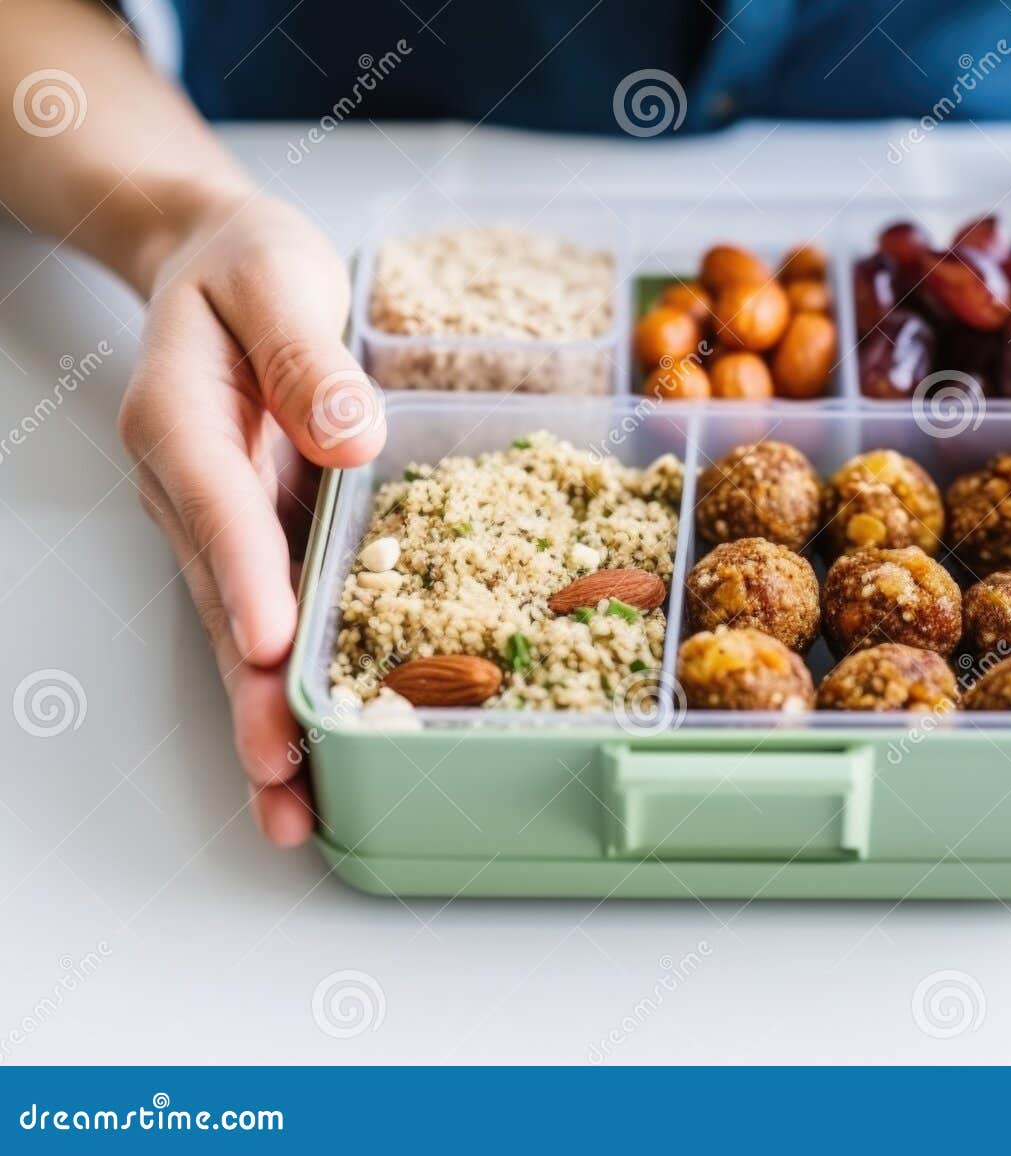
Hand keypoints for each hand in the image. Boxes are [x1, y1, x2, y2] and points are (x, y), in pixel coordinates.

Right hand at [117, 193, 384, 845]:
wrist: (217, 264)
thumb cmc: (248, 263)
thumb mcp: (276, 277)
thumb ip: (305, 353)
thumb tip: (353, 436)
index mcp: (183, 419)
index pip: (214, 504)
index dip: (242, 575)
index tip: (265, 644)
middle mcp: (189, 487)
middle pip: (218, 600)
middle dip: (247, 694)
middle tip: (279, 777)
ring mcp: (219, 522)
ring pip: (237, 630)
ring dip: (262, 719)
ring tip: (293, 812)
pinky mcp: (257, 537)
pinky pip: (270, 617)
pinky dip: (287, 685)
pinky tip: (318, 754)